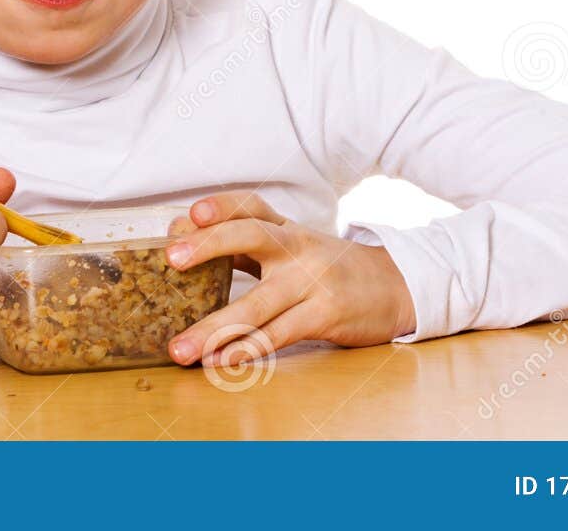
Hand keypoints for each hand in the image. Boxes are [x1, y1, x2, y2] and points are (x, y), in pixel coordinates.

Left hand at [162, 191, 415, 366]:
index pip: (250, 206)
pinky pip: (278, 333)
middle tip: (172, 258)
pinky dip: (246, 348)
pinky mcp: (326, 315)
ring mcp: (313, 281)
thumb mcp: (293, 248)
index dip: (220, 206)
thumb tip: (186, 238)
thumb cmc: (330, 268)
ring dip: (214, 327)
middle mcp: (298, 247)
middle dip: (209, 244)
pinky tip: (220, 360)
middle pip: (251, 235)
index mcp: (286, 228)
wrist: (396, 287)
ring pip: (257, 302)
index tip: (190, 214)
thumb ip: (247, 247)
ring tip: (180, 348)